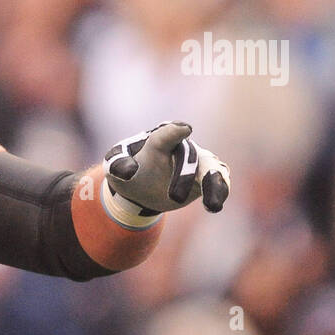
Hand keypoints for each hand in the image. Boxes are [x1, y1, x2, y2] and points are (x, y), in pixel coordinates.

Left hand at [101, 121, 230, 227]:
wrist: (139, 189)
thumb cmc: (127, 171)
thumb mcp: (114, 168)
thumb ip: (118, 166)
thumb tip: (129, 172)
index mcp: (157, 142)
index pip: (165, 134)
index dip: (174, 132)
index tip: (184, 129)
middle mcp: (180, 148)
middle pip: (188, 155)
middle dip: (184, 174)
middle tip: (174, 197)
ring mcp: (195, 162)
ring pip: (211, 167)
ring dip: (214, 182)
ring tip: (212, 203)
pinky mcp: (204, 178)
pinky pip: (218, 181)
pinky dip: (220, 191)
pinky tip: (214, 206)